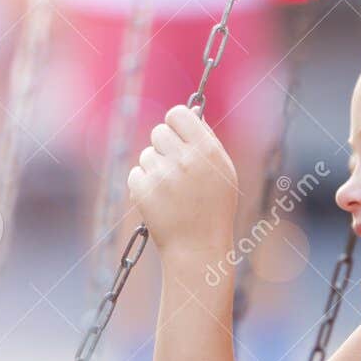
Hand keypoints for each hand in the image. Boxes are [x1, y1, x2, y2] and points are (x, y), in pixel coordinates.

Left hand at [126, 105, 238, 258]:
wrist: (198, 248)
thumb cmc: (214, 208)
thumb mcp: (223, 173)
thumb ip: (207, 141)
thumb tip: (191, 112)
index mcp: (206, 151)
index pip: (178, 113)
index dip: (176, 123)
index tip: (178, 135)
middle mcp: (183, 160)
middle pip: (159, 131)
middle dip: (164, 146)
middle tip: (176, 168)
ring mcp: (161, 176)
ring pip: (146, 154)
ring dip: (155, 168)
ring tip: (172, 191)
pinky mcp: (142, 190)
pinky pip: (136, 173)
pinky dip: (145, 185)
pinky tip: (161, 201)